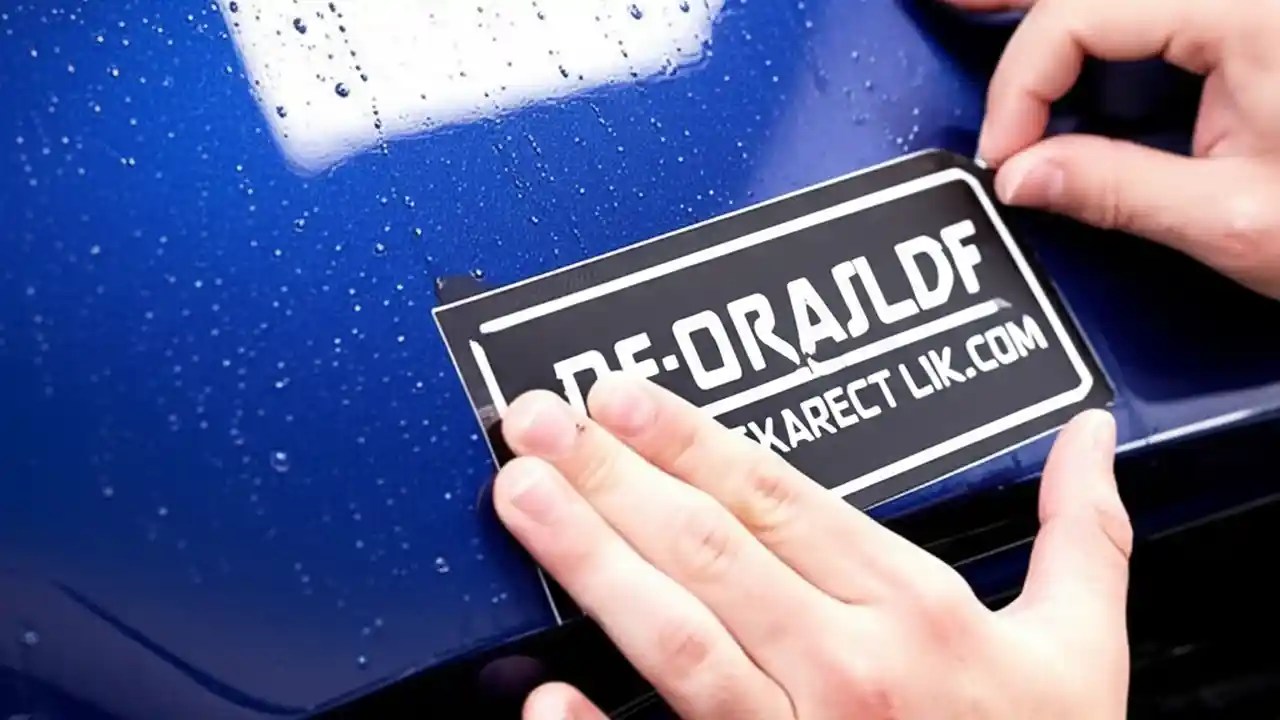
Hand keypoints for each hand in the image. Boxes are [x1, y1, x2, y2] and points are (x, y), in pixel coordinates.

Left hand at [492, 374, 1131, 718]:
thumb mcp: (1078, 648)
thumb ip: (1079, 534)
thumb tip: (1088, 439)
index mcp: (914, 616)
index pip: (780, 501)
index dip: (690, 442)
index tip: (621, 396)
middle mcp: (846, 672)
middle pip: (709, 553)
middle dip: (613, 478)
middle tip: (536, 423)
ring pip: (675, 639)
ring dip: (590, 562)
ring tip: (524, 499)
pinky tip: (545, 697)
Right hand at [951, 0, 1279, 298]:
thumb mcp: (1233, 217)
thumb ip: (1117, 190)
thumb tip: (1020, 176)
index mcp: (1243, 13)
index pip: (1078, 15)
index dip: (1020, 85)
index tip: (1006, 153)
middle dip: (1010, 5)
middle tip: (946, 9)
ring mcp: (1249, 7)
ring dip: (1046, 9)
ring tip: (977, 10)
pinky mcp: (1253, 30)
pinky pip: (1151, 12)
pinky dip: (1091, 21)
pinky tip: (1058, 43)